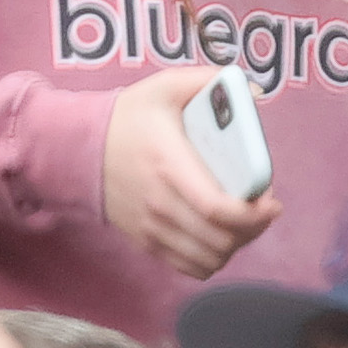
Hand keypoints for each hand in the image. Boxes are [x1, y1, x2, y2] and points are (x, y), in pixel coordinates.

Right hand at [104, 67, 282, 278]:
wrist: (76, 149)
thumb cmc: (128, 117)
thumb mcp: (166, 87)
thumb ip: (209, 81)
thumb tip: (254, 89)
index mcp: (170, 165)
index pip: (216, 208)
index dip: (252, 215)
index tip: (271, 203)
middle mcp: (160, 204)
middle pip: (217, 240)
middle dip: (253, 229)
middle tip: (264, 209)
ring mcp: (151, 227)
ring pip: (205, 259)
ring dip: (235, 246)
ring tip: (245, 223)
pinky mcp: (145, 241)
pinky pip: (186, 266)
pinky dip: (211, 259)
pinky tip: (221, 237)